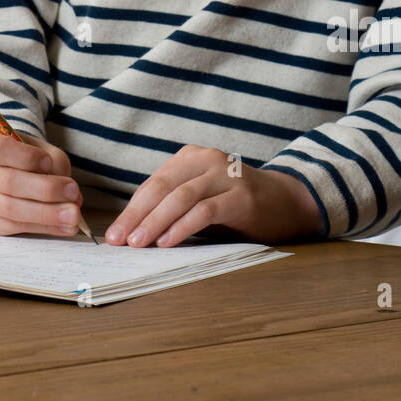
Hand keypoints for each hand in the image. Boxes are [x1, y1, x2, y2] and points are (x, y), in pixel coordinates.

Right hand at [0, 126, 83, 237]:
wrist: (7, 170)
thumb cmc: (26, 156)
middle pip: (7, 182)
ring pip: (9, 209)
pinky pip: (12, 227)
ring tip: (73, 216)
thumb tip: (72, 197)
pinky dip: (41, 228)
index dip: (25, 157)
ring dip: (46, 214)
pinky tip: (62, 227)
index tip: (47, 162)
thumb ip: (56, 167)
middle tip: (73, 194)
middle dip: (45, 190)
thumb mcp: (41, 150)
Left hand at [104, 146, 322, 247]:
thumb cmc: (234, 204)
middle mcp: (207, 159)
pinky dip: (183, 226)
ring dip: (156, 222)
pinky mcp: (242, 196)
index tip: (114, 234)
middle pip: (162, 187)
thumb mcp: (200, 198)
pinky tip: (168, 241)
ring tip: (139, 243)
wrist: (286, 202)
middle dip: (137, 215)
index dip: (131, 209)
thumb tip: (133, 231)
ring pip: (181, 197)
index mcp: (191, 157)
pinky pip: (205, 210)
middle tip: (120, 241)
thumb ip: (172, 206)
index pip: (153, 183)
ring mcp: (226, 175)